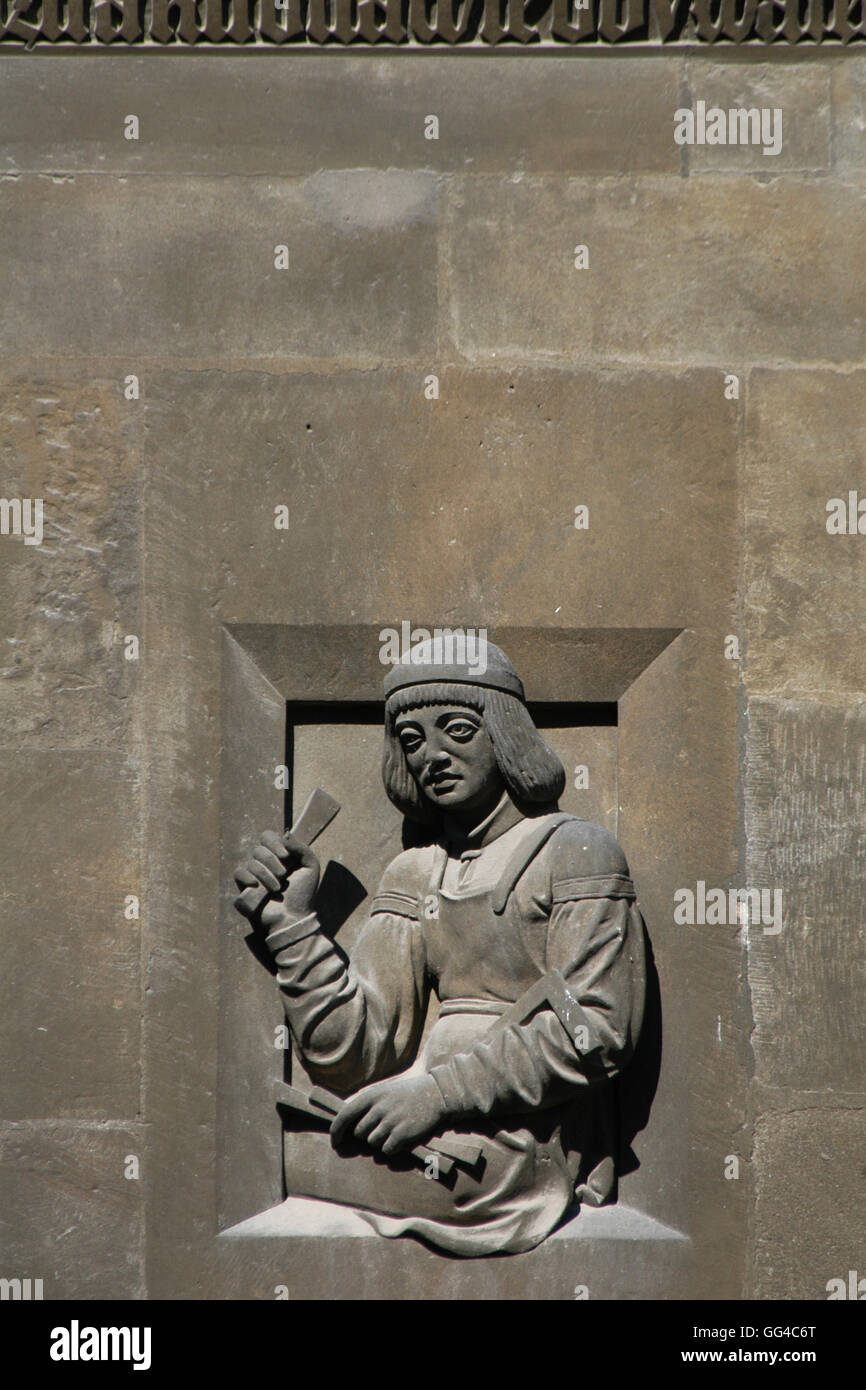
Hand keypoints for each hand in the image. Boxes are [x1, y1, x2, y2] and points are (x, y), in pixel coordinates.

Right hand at [234, 830, 319, 930]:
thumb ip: (301, 848)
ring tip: (277, 889)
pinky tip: (257, 887)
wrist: (293, 918)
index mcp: (278, 856)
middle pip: (258, 849)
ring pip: (251, 863)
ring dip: (266, 875)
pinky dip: (248, 878)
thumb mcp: (310, 867)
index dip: (274, 843)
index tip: (285, 856)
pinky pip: (239, 873)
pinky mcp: (244, 888)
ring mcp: (253, 875)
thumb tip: (285, 836)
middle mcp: (264, 863)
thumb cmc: (303, 894)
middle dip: (272, 861)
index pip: (267, 836)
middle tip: (283, 875)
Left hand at [330, 1075, 445, 1156]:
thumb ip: (366, 1104)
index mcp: (372, 1095)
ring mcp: (391, 1121)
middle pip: (359, 1134)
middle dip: (367, 1135)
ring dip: (381, 1141)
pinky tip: (402, 1137)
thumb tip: (346, 1123)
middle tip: (381, 1128)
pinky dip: (393, 1148)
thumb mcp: (384, 1091)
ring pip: (373, 1143)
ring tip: (395, 1129)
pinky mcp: (403, 1134)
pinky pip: (387, 1150)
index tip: (335, 1142)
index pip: (345, 1115)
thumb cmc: (407, 1094)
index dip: (336, 1131)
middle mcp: (379, 1108)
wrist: (437, 1094)